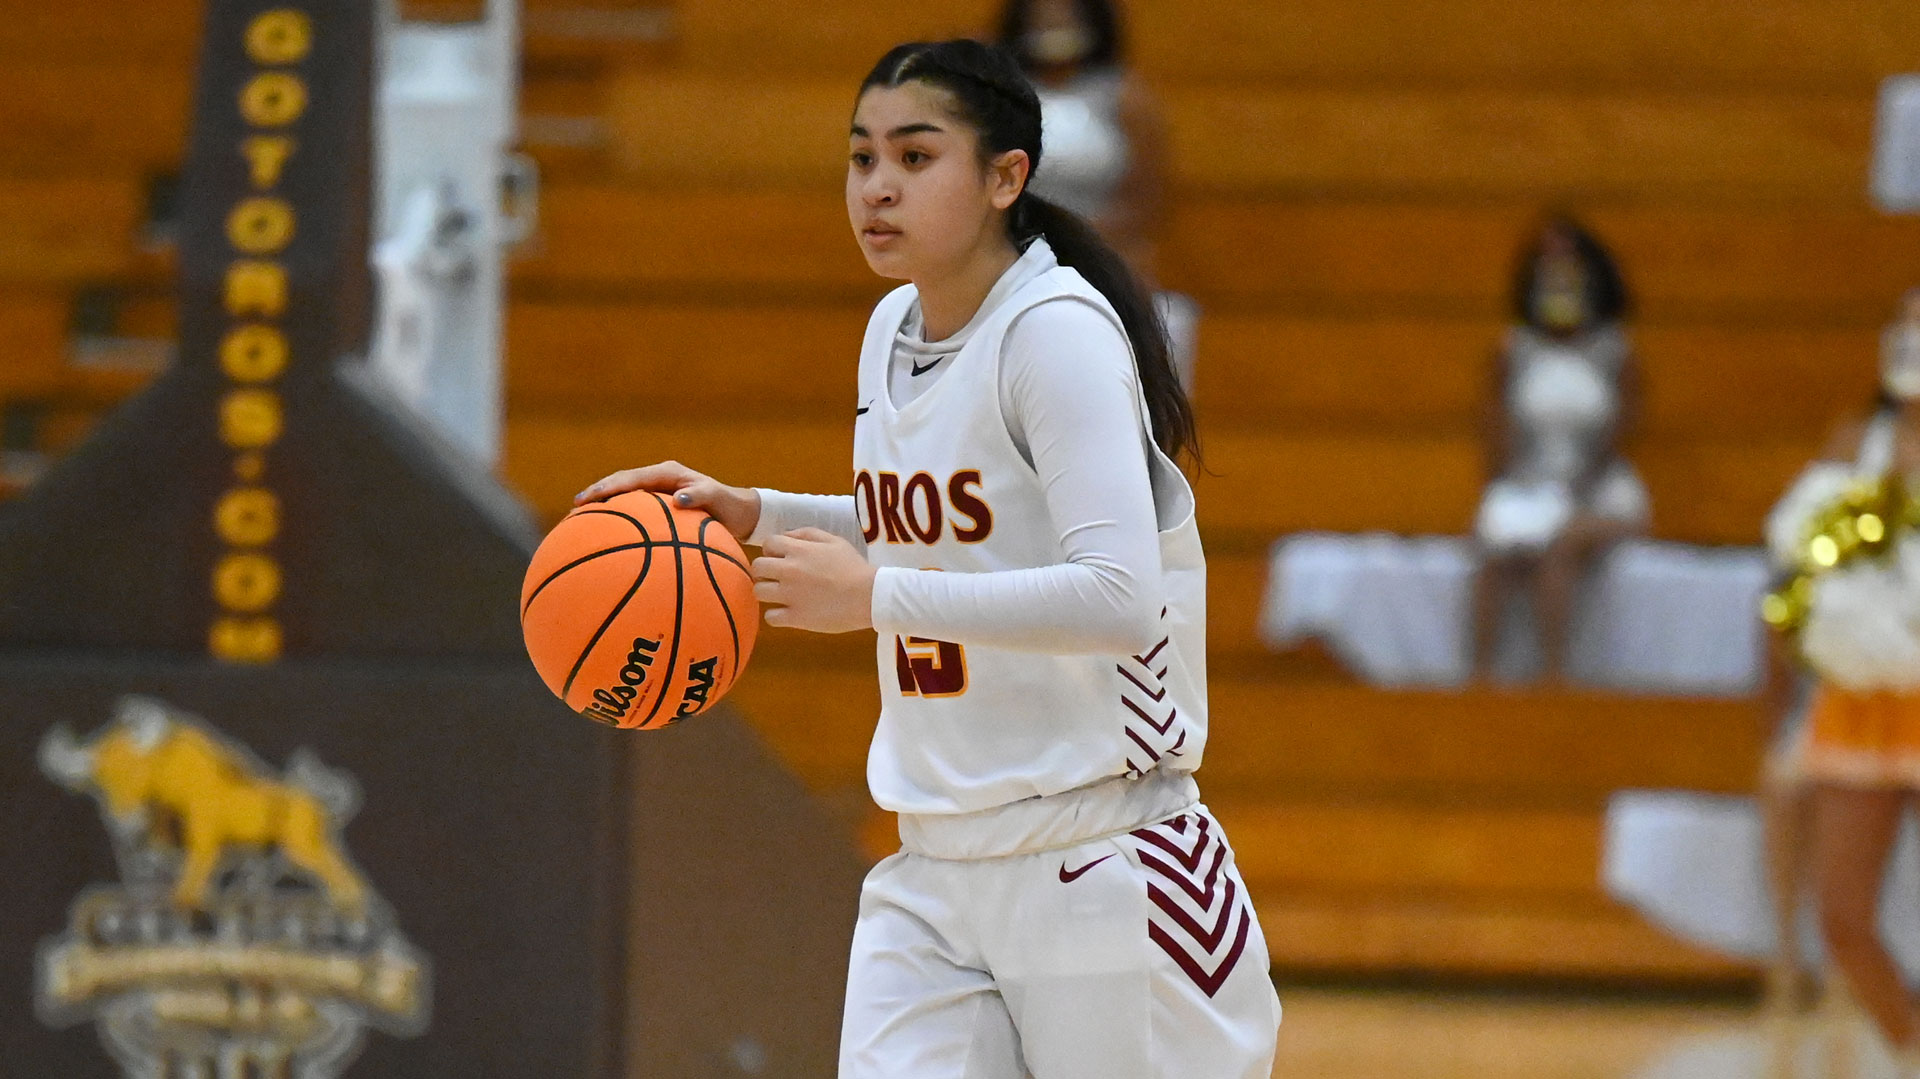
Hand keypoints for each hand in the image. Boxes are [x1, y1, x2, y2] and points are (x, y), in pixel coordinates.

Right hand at [574, 460, 761, 542]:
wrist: (742, 513)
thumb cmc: (731, 507)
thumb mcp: (719, 500)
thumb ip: (700, 496)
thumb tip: (679, 499)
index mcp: (669, 473)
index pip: (631, 477)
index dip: (609, 487)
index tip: (589, 498)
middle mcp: (660, 479)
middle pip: (621, 482)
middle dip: (598, 493)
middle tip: (576, 507)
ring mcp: (659, 492)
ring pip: (625, 495)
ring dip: (605, 504)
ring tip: (581, 518)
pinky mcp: (661, 506)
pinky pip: (636, 510)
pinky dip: (620, 518)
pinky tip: (607, 535)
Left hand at [753, 528, 875, 632]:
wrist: (870, 596)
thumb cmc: (854, 567)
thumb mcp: (834, 541)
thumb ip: (807, 534)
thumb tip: (786, 536)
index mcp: (798, 550)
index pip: (767, 544)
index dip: (772, 551)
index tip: (780, 558)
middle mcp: (788, 571)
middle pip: (757, 568)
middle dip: (765, 571)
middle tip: (776, 577)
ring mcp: (790, 595)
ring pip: (759, 592)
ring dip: (767, 592)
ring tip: (781, 596)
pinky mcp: (795, 617)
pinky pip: (770, 617)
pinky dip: (776, 615)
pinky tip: (788, 613)